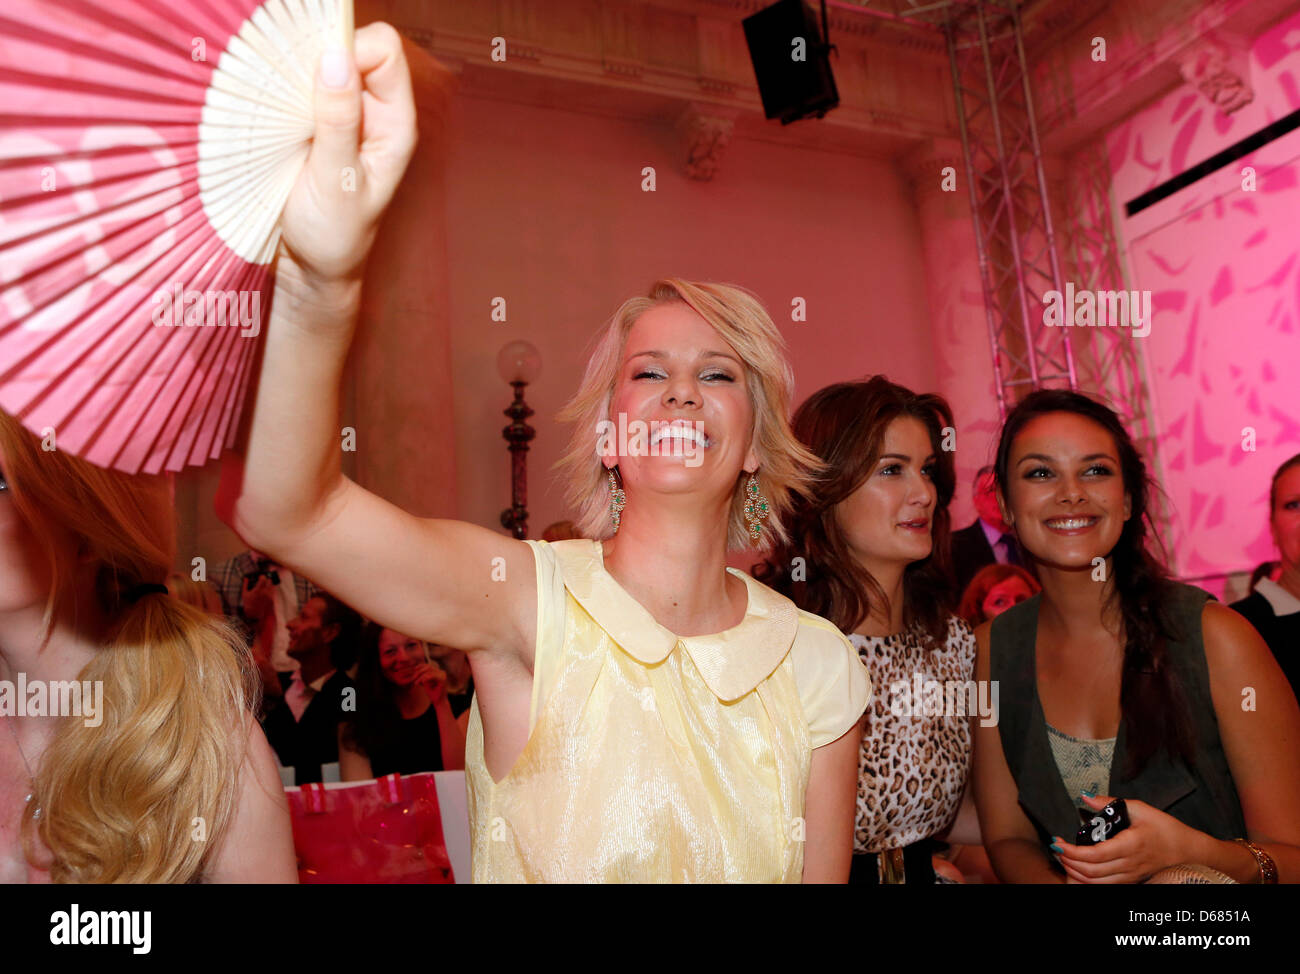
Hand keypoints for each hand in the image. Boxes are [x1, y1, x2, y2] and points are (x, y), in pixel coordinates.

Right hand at [241, 575, 275, 621]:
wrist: (255, 615)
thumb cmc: (248, 604)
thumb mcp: (244, 594)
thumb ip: (245, 585)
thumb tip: (246, 578)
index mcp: (258, 590)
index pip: (263, 578)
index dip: (262, 576)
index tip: (260, 577)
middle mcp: (265, 592)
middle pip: (269, 580)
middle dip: (266, 580)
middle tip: (264, 581)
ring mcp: (270, 596)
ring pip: (273, 585)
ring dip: (270, 584)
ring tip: (266, 585)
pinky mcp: (273, 599)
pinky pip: (274, 591)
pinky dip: (271, 589)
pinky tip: (268, 590)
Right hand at [277, 22, 416, 296]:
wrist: (308, 270)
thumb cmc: (333, 236)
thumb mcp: (337, 181)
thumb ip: (339, 122)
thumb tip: (336, 60)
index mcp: (394, 124)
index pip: (382, 52)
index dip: (350, 49)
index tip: (314, 72)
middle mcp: (371, 112)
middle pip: (349, 48)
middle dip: (317, 56)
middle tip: (288, 91)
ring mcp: (340, 116)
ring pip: (319, 64)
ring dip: (294, 73)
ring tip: (277, 106)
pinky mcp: (309, 124)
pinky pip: (295, 87)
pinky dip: (279, 88)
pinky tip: (266, 110)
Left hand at [412, 662, 447, 701]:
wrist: (438, 702)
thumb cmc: (432, 693)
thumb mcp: (425, 682)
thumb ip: (422, 676)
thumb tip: (415, 668)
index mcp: (438, 672)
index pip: (428, 666)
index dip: (420, 667)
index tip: (413, 671)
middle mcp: (442, 672)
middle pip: (428, 667)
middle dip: (419, 672)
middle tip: (413, 679)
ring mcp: (443, 675)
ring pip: (429, 671)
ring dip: (420, 677)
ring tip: (416, 683)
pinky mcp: (442, 679)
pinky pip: (431, 676)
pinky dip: (425, 678)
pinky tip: (422, 682)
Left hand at [1051, 794, 1196, 883]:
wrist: (1188, 849)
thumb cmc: (1165, 828)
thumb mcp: (1139, 808)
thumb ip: (1109, 802)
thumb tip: (1086, 796)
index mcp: (1130, 845)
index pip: (1094, 855)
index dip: (1071, 852)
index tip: (1058, 842)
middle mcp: (1129, 864)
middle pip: (1090, 872)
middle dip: (1068, 862)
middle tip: (1057, 849)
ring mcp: (1131, 875)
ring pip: (1096, 883)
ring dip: (1075, 873)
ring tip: (1065, 859)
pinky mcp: (1132, 880)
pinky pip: (1105, 886)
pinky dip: (1088, 880)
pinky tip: (1080, 869)